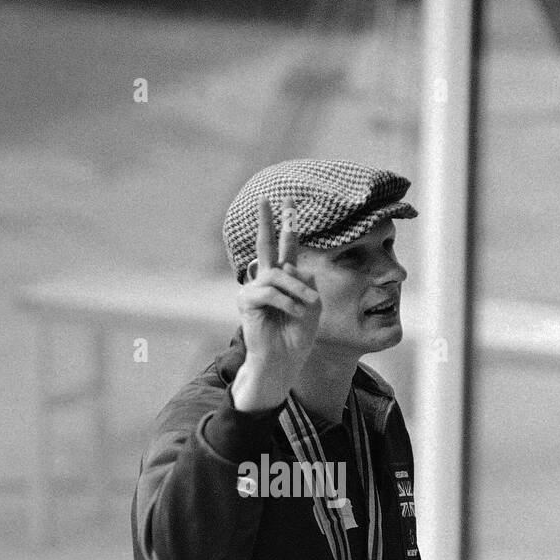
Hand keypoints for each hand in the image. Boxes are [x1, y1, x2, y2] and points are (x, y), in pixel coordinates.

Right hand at [232, 198, 321, 410]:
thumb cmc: (297, 335)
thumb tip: (290, 267)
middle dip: (267, 221)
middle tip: (265, 199)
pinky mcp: (247, 301)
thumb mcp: (312, 305)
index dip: (287, 228)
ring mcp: (254, 290)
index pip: (286, 250)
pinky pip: (270, 291)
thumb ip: (306, 281)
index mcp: (284, 280)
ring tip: (306, 306)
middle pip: (265, 245)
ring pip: (278, 275)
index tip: (287, 204)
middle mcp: (266, 281)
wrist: (283, 360)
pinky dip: (287, 302)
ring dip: (297, 290)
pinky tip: (293, 313)